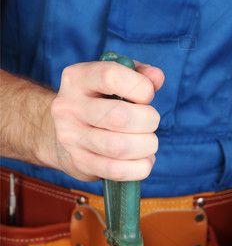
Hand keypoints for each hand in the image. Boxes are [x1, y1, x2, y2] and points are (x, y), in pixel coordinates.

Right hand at [43, 59, 162, 181]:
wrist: (61, 134)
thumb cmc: (99, 104)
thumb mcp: (112, 82)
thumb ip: (138, 75)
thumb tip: (156, 76)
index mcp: (77, 78)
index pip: (111, 76)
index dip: (141, 87)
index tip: (147, 96)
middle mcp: (68, 106)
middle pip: (120, 117)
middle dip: (149, 121)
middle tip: (151, 123)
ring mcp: (71, 137)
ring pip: (119, 147)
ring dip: (146, 146)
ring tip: (148, 143)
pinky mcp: (80, 162)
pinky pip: (117, 170)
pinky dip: (140, 168)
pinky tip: (143, 161)